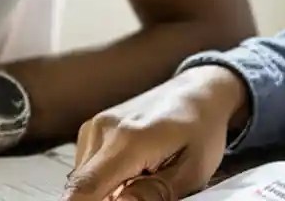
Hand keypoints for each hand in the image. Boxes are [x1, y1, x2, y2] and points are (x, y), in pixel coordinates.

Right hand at [63, 65, 248, 200]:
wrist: (196, 93)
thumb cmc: (200, 130)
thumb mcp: (192, 171)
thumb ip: (155, 193)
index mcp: (128, 139)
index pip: (85, 187)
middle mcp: (103, 129)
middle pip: (83, 186)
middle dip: (107, 199)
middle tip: (143, 189)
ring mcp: (94, 126)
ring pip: (84, 179)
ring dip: (107, 189)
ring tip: (141, 178)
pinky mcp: (92, 128)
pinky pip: (87, 167)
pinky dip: (105, 178)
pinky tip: (131, 171)